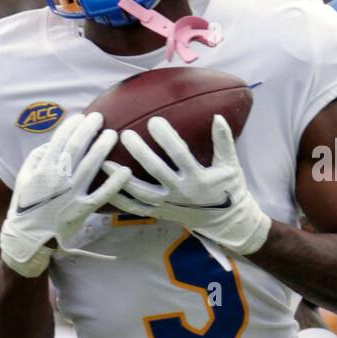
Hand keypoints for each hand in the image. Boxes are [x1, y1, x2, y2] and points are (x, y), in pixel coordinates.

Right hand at [0, 112, 128, 276]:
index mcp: (42, 169)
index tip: (82, 116)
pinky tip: (125, 170)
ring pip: (90, 167)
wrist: (28, 237)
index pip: (58, 140)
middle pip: (76, 148)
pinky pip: (101, 194)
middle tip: (100, 117)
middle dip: (88, 130)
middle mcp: (57, 179)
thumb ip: (37, 157)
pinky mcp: (82, 209)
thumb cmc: (27, 204)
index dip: (71, 126)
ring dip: (102, 149)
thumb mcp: (24, 177)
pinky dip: (113, 183)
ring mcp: (70, 194)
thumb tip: (54, 141)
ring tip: (114, 134)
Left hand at [106, 115, 270, 255]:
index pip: (180, 154)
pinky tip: (106, 186)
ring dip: (122, 177)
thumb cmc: (228, 188)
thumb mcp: (231, 165)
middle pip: (156, 170)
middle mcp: (182, 192)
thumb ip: (224, 141)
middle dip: (140, 152)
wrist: (226, 222)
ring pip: (141, 192)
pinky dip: (120, 199)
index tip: (154, 121)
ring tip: (105, 161)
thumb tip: (218, 116)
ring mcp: (169, 205)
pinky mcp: (161, 213)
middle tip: (125, 134)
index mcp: (199, 178)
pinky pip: (137, 208)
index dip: (166, 138)